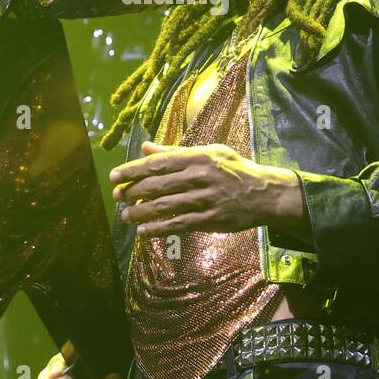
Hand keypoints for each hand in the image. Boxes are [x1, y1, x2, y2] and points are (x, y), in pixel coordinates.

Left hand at [110, 140, 306, 237]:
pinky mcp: (211, 218)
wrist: (264, 193)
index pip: (158, 163)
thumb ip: (174, 152)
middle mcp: (200, 176)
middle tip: (116, 196)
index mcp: (197, 157)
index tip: (115, 176)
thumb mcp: (208, 152)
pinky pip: (179, 224)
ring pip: (166, 206)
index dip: (133, 170)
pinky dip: (159, 228)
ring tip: (125, 215)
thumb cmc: (233, 169)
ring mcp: (206, 199)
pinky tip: (144, 231)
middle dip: (133, 191)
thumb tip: (145, 147)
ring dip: (141, 212)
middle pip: (158, 184)